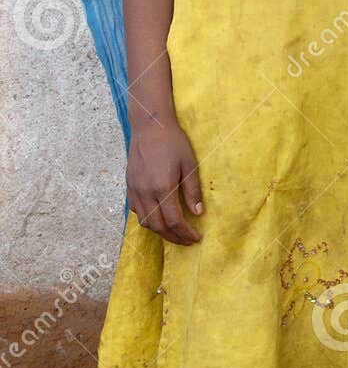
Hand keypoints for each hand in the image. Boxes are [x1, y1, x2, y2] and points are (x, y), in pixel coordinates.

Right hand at [126, 119, 202, 245]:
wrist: (150, 127)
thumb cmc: (173, 142)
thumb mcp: (190, 164)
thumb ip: (192, 190)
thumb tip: (198, 213)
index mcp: (162, 187)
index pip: (174, 220)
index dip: (185, 233)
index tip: (196, 238)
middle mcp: (145, 192)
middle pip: (157, 226)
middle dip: (173, 237)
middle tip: (187, 241)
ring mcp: (134, 190)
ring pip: (144, 222)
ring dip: (160, 231)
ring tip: (175, 233)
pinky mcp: (129, 187)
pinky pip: (137, 211)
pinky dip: (148, 220)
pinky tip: (160, 218)